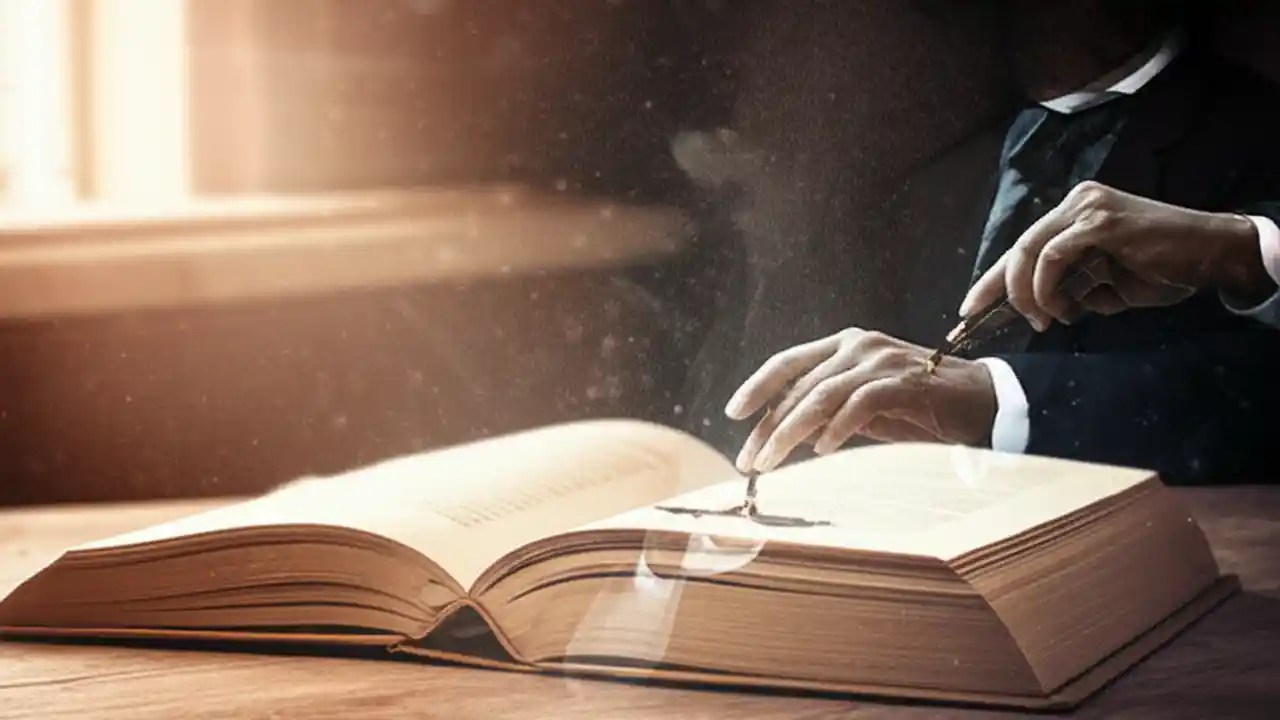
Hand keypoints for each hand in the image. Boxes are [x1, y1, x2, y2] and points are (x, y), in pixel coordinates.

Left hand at [724, 328, 996, 472]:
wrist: (983, 402)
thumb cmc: (918, 408)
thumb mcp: (862, 408)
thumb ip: (825, 410)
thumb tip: (778, 434)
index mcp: (844, 345)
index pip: (788, 362)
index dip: (757, 386)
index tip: (733, 413)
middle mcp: (858, 345)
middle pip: (799, 385)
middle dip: (768, 427)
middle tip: (749, 461)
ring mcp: (882, 360)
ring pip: (822, 395)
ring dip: (791, 433)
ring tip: (771, 462)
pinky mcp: (907, 381)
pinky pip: (861, 404)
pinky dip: (838, 428)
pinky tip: (821, 450)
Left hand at [960, 181, 1272, 329]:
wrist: (1210, 255)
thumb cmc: (1162, 271)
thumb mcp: (1105, 285)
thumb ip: (1071, 289)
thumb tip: (1043, 311)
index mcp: (1073, 215)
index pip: (1022, 248)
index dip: (991, 279)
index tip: (968, 308)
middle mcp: (1075, 203)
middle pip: (1017, 247)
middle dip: (996, 288)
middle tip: (981, 317)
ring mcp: (1086, 208)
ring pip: (1030, 251)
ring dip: (1029, 294)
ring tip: (1045, 319)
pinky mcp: (1100, 220)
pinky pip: (1054, 255)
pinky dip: (1048, 284)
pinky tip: (1060, 307)